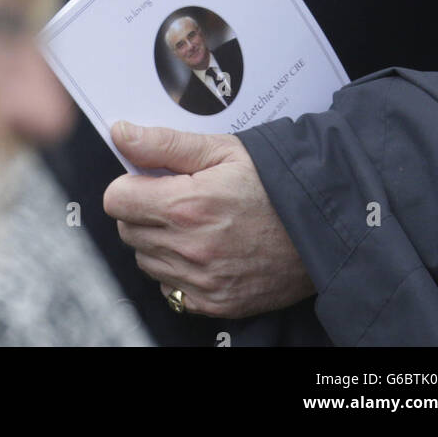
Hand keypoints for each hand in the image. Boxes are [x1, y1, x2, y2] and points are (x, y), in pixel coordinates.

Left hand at [103, 121, 314, 318]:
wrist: (321, 230)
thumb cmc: (274, 184)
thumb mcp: (222, 150)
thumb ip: (164, 144)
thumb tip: (121, 134)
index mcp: (186, 205)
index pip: (116, 200)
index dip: (129, 184)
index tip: (147, 179)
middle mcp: (189, 248)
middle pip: (127, 230)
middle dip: (143, 210)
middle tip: (175, 197)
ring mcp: (201, 281)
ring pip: (145, 260)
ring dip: (157, 241)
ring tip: (194, 222)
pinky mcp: (214, 304)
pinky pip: (169, 289)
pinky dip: (177, 271)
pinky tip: (203, 250)